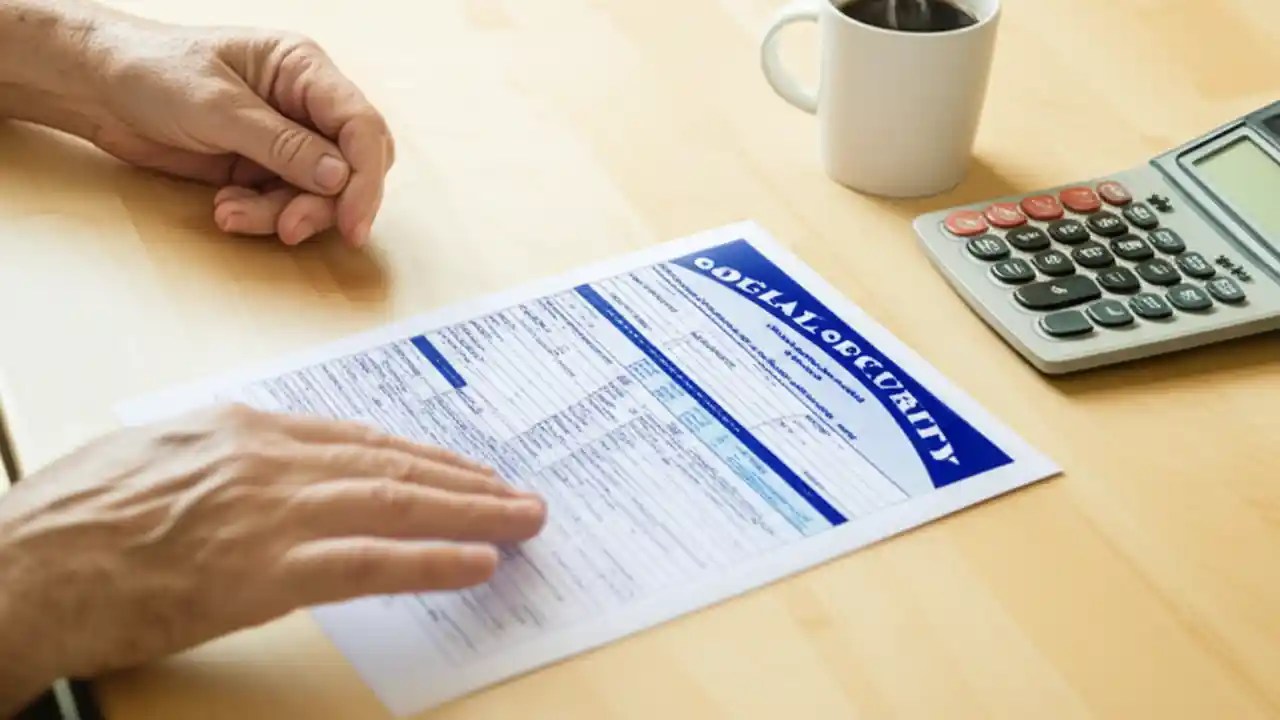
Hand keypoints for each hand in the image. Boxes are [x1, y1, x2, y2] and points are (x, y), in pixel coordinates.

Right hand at [0, 404, 544, 710]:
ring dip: (471, 512)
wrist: (18, 571)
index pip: (356, 438)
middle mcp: (266, 459)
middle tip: (518, 491)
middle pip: (390, 463)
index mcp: (240, 430)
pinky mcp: (262, 571)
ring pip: (395, 503)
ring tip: (522, 519)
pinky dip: (431, 559)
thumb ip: (221, 457)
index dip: (419, 455)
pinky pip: (369, 562)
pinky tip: (476, 561)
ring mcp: (268, 512)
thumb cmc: (69, 523)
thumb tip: (268, 466)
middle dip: (464, 479)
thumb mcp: (151, 460)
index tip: (463, 467)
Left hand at [89, 14, 391, 246]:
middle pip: (351, 166)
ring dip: (281, 213)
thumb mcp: (220, 107)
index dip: (364, 178)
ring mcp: (285, 138)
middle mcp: (304, 104)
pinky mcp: (261, 166)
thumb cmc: (153, 71)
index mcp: (304, 69)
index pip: (360, 127)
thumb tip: (340, 177)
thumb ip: (283, 145)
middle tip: (290, 228)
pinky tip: (224, 209)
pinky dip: (258, 215)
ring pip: (317, 193)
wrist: (95, 86)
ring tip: (232, 214)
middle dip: (325, 203)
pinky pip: (282, 203)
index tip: (353, 224)